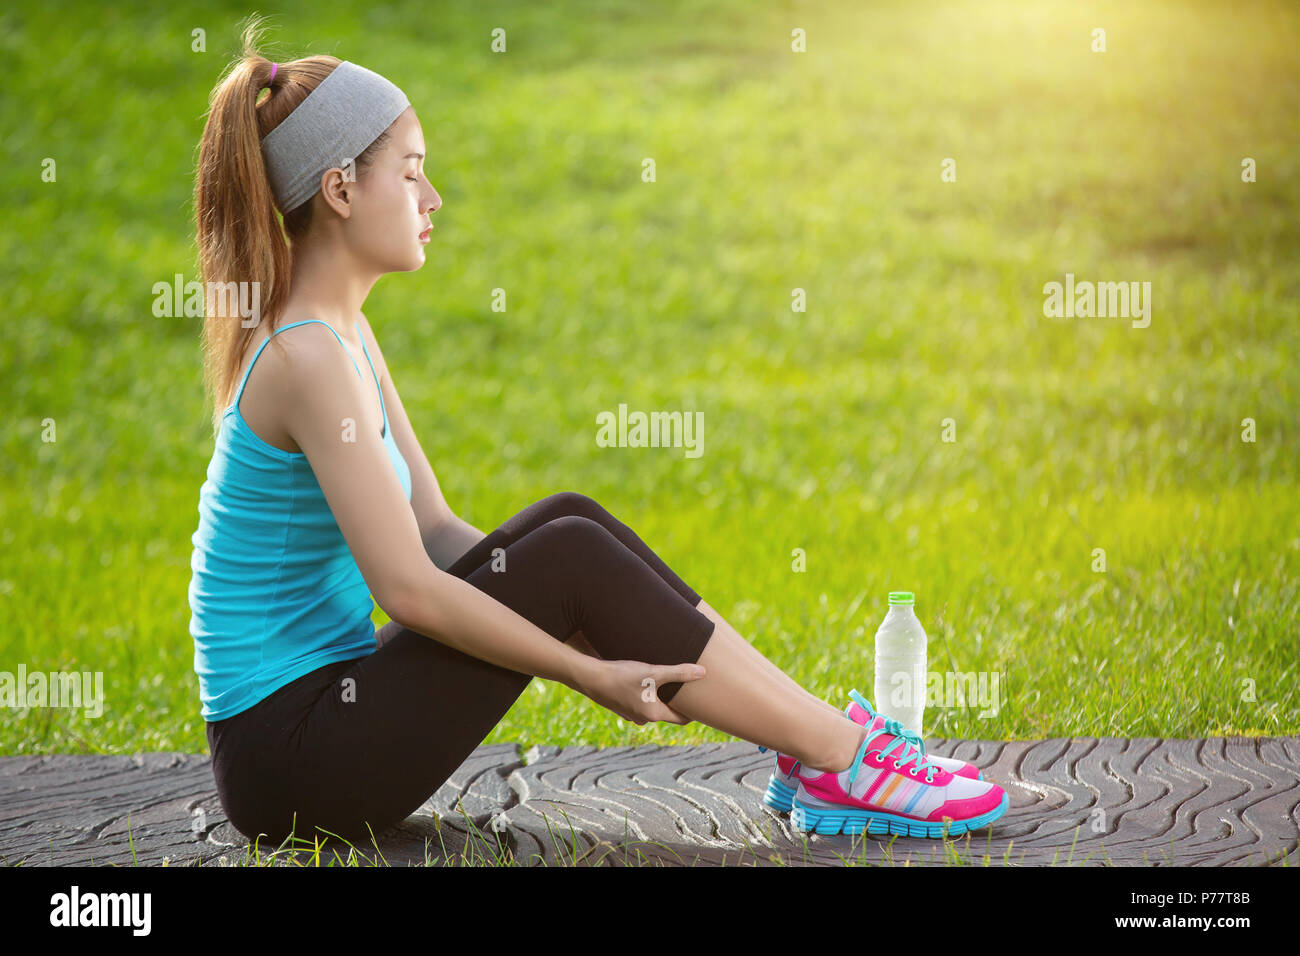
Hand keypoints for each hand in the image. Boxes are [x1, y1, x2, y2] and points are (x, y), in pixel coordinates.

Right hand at [569, 656, 705, 725]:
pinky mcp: (622, 706)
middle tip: (689, 689)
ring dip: (662, 697)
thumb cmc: (622, 676)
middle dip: (678, 701)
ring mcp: (631, 715)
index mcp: (653, 714)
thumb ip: (678, 673)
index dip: (694, 711)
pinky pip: (642, 703)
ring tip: (669, 682)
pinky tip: (646, 682)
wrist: (590, 678)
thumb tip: (702, 673)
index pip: (682, 718)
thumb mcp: (653, 672)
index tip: (703, 701)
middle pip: (668, 712)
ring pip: (654, 707)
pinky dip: (648, 695)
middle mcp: (643, 719)